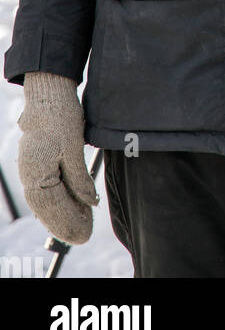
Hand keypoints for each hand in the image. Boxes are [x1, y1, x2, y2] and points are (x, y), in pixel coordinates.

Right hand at [18, 71, 98, 244]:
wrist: (48, 93)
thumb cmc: (61, 116)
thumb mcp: (74, 147)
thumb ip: (80, 178)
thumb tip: (90, 203)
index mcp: (37, 171)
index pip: (52, 207)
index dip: (68, 222)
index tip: (83, 234)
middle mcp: (28, 174)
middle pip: (45, 209)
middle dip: (64, 224)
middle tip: (83, 236)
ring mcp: (29, 169)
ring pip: (43, 202)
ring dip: (59, 215)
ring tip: (78, 226)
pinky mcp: (34, 164)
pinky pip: (42, 191)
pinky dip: (54, 203)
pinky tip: (67, 208)